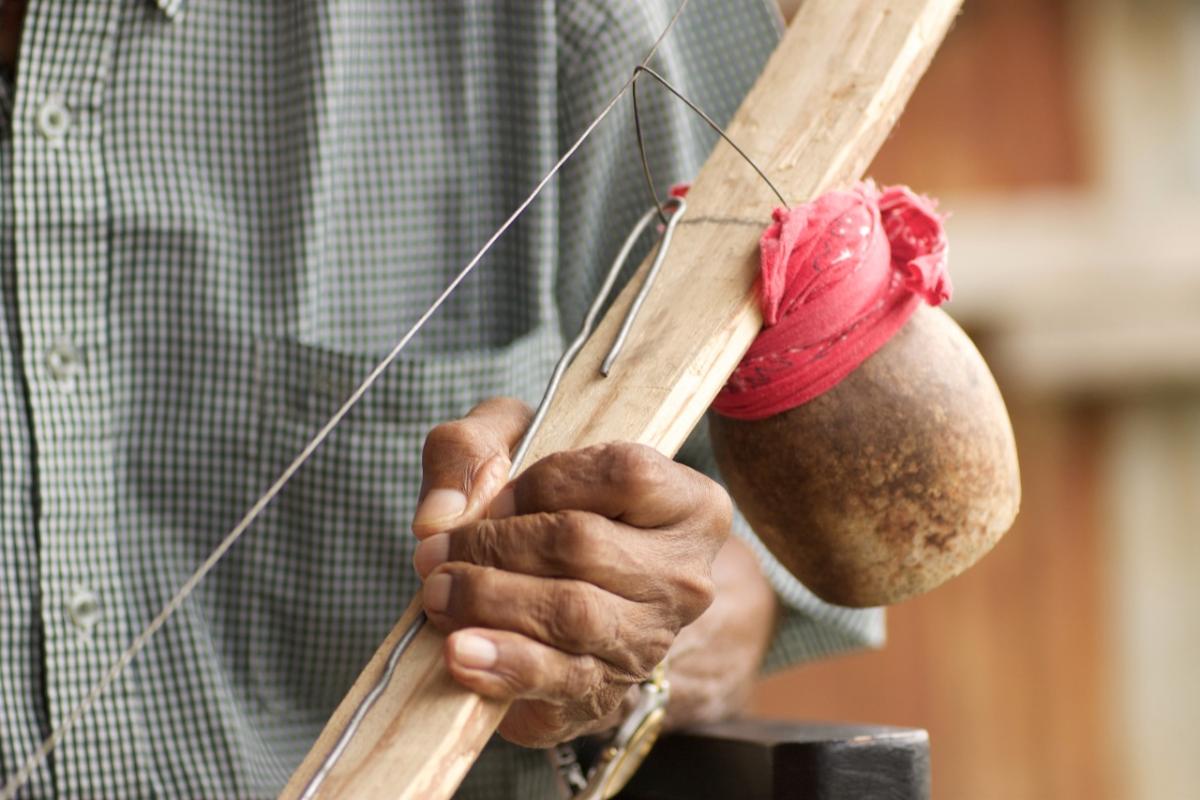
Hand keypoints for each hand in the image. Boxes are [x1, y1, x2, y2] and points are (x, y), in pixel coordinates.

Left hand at [411, 397, 732, 747]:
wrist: (562, 605)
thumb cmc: (546, 511)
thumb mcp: (512, 450)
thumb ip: (468, 450)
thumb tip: (441, 511)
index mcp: (686, 503)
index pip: (626, 474)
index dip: (544, 482)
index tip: (492, 500)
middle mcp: (683, 575)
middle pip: (584, 544)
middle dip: (495, 545)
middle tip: (436, 554)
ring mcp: (651, 640)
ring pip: (572, 613)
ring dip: (489, 601)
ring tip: (437, 597)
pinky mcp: (609, 693)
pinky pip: (558, 680)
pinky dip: (502, 665)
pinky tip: (460, 654)